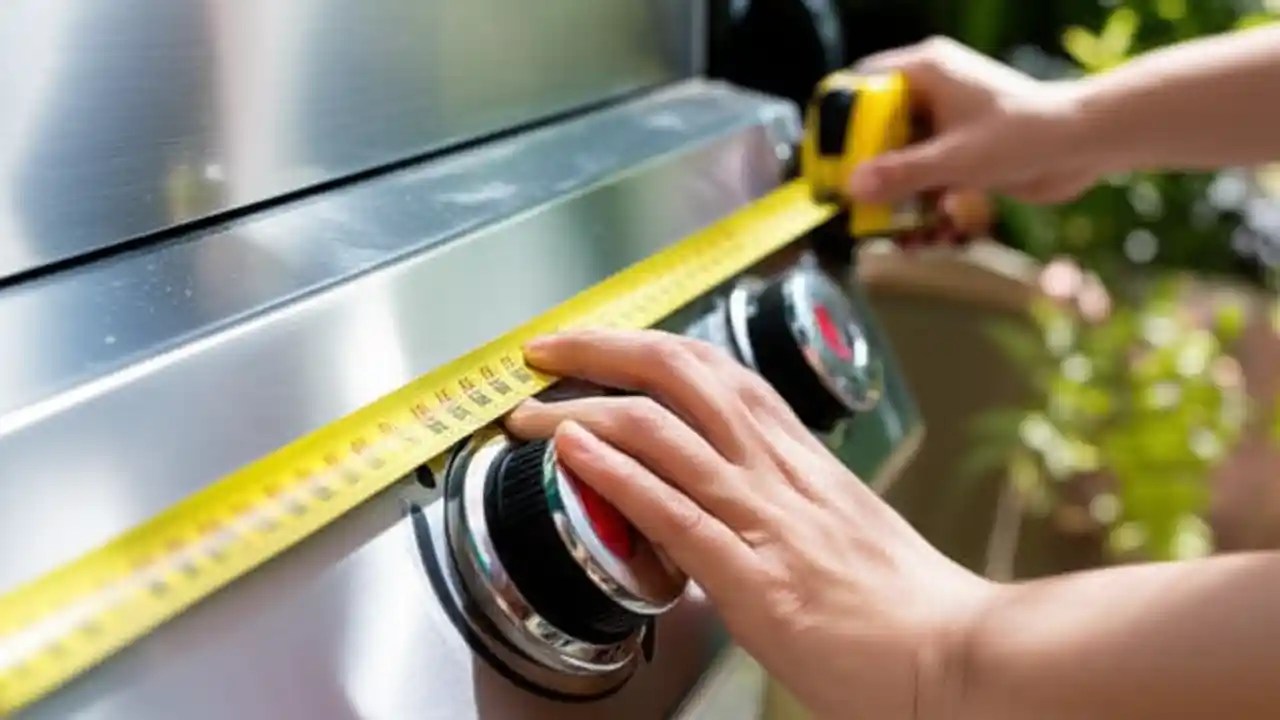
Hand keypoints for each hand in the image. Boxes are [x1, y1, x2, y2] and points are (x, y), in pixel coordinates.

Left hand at [505, 328, 996, 719]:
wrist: (957, 657)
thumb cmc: (905, 606)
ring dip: (584, 411)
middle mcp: (780, 475)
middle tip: (550, 349)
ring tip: (531, 412)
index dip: (652, 348)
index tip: (605, 343)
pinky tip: (572, 454)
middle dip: (607, 350)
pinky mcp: (755, 580)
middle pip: (685, 375)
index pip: (720, 373)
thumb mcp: (841, 528)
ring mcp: (766, 521)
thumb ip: (781, 503)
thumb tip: (721, 500)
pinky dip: (614, 474)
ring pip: (666, 434)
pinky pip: (674, 512)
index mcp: (801, 461)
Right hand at [849, 37, 1102, 206]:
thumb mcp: (956, 158)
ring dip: (895, 196)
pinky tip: (925, 230)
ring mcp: (943, 122)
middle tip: (854, 204)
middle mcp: (929, 90)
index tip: (825, 162)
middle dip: (865, 171)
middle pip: (872, 129)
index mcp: (923, 70)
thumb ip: (901, 174)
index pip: (858, 86)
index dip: (836, 123)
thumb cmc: (1028, 133)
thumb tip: (852, 187)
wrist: (1085, 146)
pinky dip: (921, 203)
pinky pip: (924, 176)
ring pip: (898, 158)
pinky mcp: (958, 150)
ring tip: (891, 230)